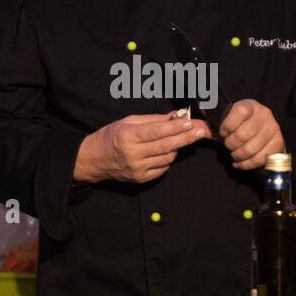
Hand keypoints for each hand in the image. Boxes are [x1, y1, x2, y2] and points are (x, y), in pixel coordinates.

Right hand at [74, 111, 208, 183]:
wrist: (94, 160)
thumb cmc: (112, 136)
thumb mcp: (128, 122)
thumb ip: (153, 120)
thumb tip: (176, 116)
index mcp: (128, 136)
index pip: (156, 132)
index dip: (175, 127)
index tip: (190, 122)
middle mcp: (133, 154)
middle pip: (166, 146)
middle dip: (186, 138)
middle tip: (201, 131)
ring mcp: (137, 169)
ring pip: (167, 158)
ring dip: (176, 147)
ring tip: (178, 139)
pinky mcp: (141, 179)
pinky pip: (163, 168)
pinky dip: (168, 159)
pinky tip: (165, 151)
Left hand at [218, 99, 283, 170]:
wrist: (263, 129)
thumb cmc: (241, 124)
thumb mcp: (228, 119)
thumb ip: (211, 124)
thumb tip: (194, 127)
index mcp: (250, 106)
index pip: (239, 112)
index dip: (227, 125)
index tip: (222, 132)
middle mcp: (264, 115)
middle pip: (244, 134)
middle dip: (231, 144)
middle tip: (228, 145)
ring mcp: (273, 129)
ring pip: (251, 149)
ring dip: (238, 155)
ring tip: (234, 153)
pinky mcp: (278, 143)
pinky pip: (260, 159)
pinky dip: (246, 164)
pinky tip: (240, 162)